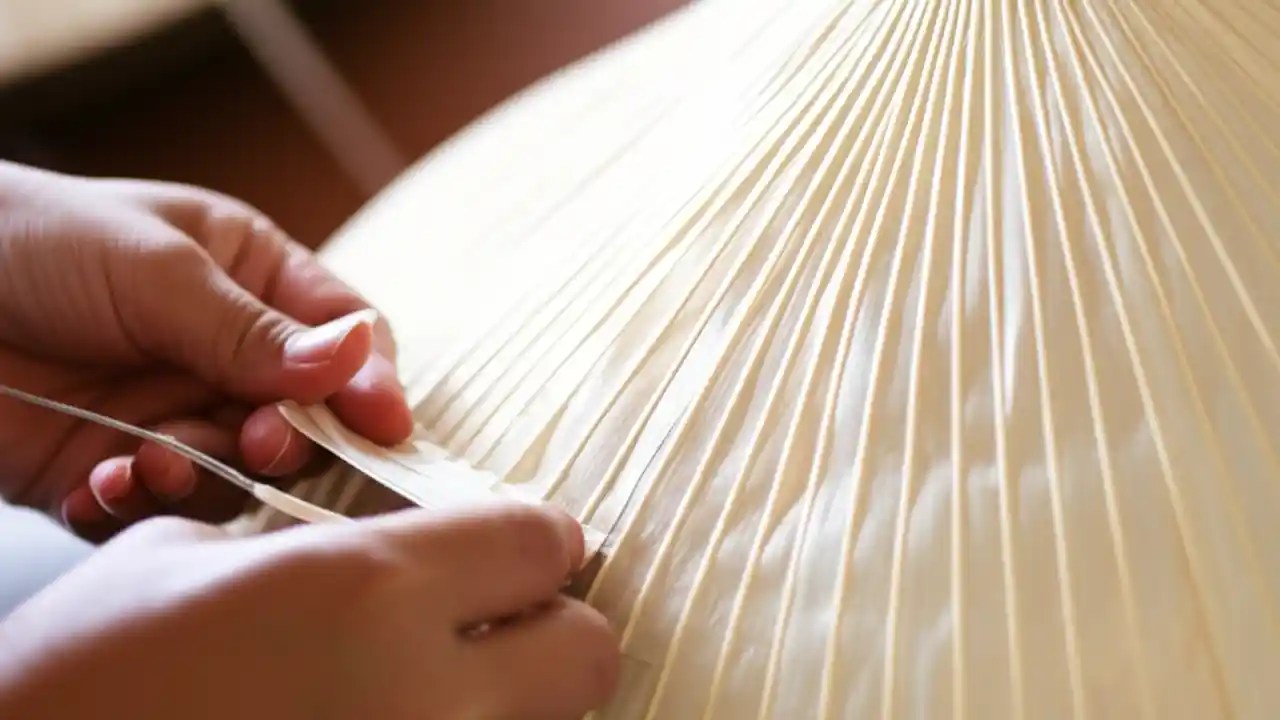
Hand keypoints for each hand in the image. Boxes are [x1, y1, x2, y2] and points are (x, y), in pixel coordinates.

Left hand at [0, 161, 413, 537]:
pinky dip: (136, 505)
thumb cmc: (34, 241)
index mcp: (251, 280)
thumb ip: (252, 329)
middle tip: (260, 442)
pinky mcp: (113, 466)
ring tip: (152, 459)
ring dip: (205, 476)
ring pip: (235, 472)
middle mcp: (223, 353)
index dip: (368, 379)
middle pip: (302, 416)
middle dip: (287, 438)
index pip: (342, 334)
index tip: (382, 423)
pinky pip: (155, 507)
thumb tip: (353, 358)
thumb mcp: (156, 269)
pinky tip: (104, 480)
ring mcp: (171, 412)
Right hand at [0, 505, 620, 719]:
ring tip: (428, 691)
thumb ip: (301, 543)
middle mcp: (420, 693)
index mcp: (368, 589)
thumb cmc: (76, 680)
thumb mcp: (181, 564)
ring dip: (511, 705)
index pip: (543, 540)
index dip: (539, 540)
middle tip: (495, 630)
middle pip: (588, 651)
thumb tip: (368, 545)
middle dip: (554, 632)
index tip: (521, 550)